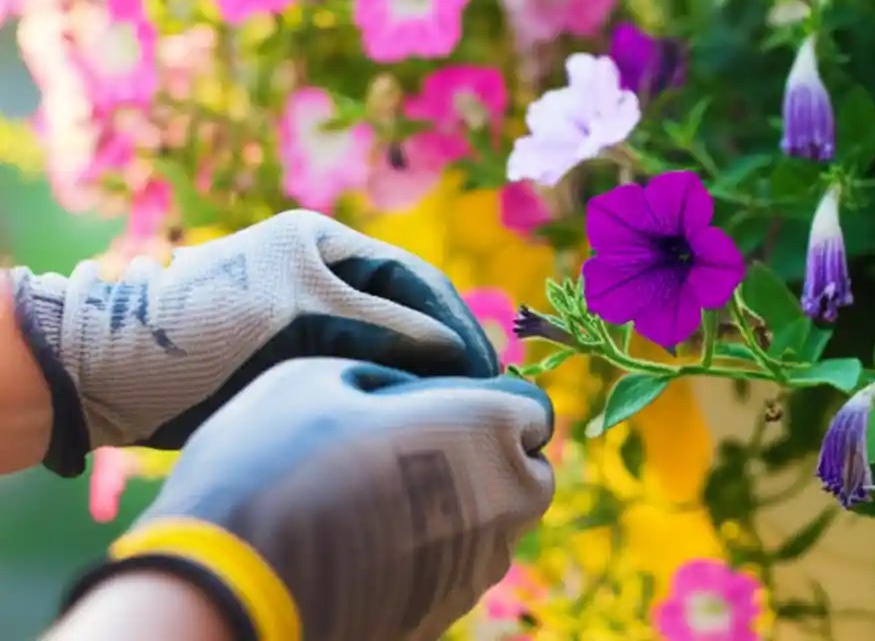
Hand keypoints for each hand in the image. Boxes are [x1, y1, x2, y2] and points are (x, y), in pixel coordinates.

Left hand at [7, 209, 498, 475]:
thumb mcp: (307, 316)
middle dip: (444, 351)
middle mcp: (320, 275)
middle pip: (406, 311)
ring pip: (384, 348)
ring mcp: (306, 318)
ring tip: (450, 416)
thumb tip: (455, 351)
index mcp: (324, 244)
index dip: (456, 323)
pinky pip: (356, 373)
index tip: (487, 369)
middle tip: (480, 399)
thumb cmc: (211, 327)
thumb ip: (386, 328)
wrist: (119, 371)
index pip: (415, 280)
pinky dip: (383, 393)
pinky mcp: (291, 360)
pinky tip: (402, 421)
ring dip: (418, 377)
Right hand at [63, 357, 554, 640]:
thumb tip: (399, 396)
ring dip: (460, 506)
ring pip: (494, 525)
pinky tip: (363, 544)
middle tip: (414, 448)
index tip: (443, 402)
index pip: (533, 407)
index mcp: (488, 430)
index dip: (491, 399)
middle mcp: (505, 504)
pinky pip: (453, 569)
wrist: (225, 594)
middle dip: (489, 457)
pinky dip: (428, 552)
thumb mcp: (314, 378)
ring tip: (377, 497)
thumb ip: (382, 374)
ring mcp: (476, 571)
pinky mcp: (442, 619)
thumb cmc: (269, 466)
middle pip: (526, 473)